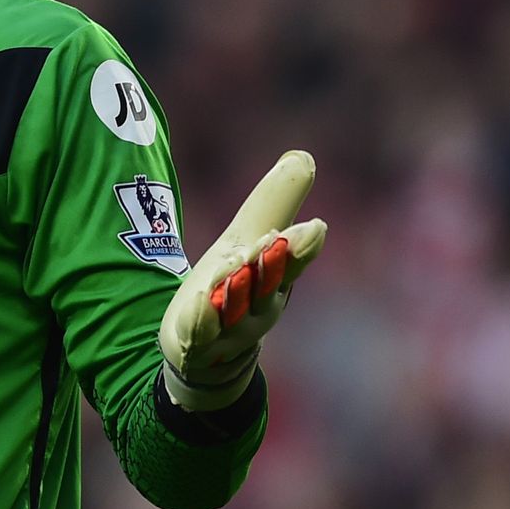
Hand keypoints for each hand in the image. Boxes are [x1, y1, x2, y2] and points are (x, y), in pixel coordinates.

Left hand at [158, 151, 326, 410]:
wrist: (207, 351)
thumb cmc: (235, 288)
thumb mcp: (251, 242)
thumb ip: (275, 203)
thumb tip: (303, 157)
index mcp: (275, 280)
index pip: (290, 263)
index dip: (298, 248)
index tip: (313, 227)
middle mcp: (259, 307)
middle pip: (267, 286)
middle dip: (271, 264)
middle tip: (275, 239)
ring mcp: (229, 329)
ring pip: (234, 310)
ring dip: (237, 289)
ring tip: (237, 265)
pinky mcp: (196, 343)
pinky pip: (200, 333)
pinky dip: (202, 319)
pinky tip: (199, 301)